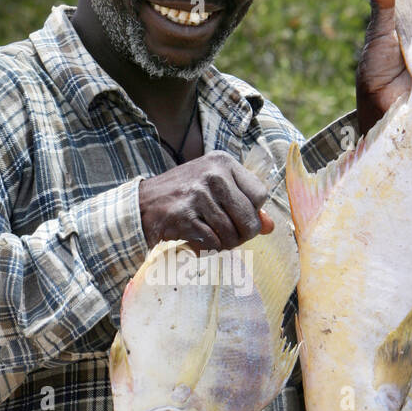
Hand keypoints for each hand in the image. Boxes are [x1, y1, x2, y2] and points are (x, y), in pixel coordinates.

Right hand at [138, 151, 273, 252]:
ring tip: (209, 238)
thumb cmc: (182, 197)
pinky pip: (212, 242)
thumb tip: (270, 226)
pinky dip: (206, 248)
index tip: (237, 217)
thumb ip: (244, 204)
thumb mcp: (214, 190)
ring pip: (232, 235)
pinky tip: (196, 241)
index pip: (261, 195)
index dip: (253, 213)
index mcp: (223, 162)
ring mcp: (198, 194)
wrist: (140, 205)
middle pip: (250, 219)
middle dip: (241, 236)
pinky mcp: (185, 215)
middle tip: (226, 236)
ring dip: (222, 244)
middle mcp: (213, 174)